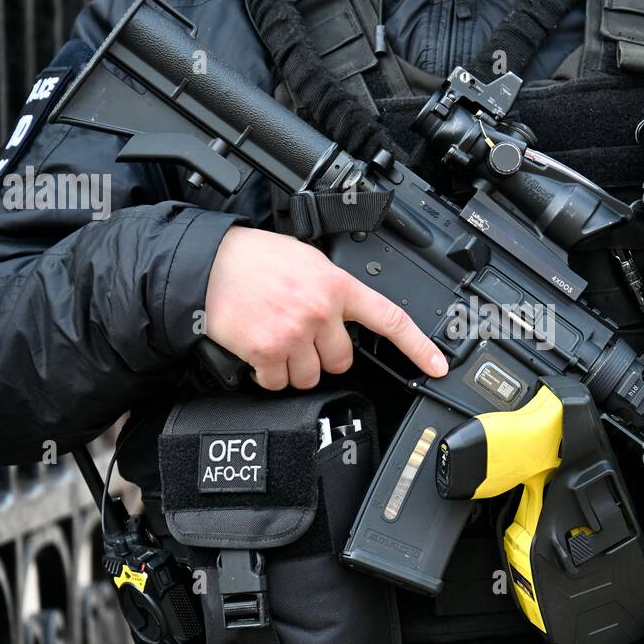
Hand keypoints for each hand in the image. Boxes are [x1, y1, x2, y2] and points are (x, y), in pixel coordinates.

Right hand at [204, 226, 447, 389]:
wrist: (206, 265)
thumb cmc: (252, 259)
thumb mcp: (306, 260)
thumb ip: (331, 286)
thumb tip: (345, 310)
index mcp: (337, 285)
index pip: (390, 319)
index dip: (418, 346)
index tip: (437, 366)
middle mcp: (320, 310)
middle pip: (343, 361)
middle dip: (323, 355)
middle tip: (301, 335)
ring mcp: (295, 334)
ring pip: (311, 377)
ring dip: (294, 368)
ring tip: (276, 338)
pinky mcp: (268, 353)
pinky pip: (279, 383)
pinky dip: (268, 375)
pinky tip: (259, 350)